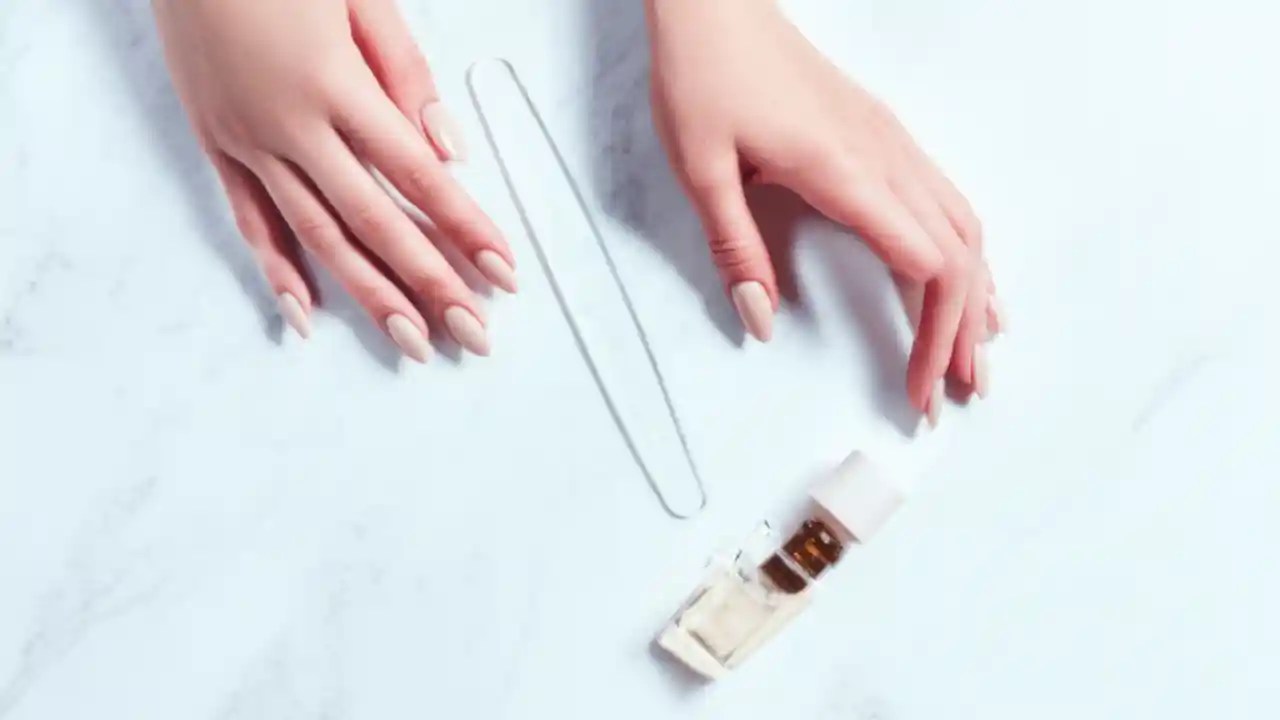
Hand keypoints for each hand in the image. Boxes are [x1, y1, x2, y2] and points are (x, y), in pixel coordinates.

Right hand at [154, 0, 516, 359]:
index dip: (464, 229)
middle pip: (374, 221)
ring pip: (317, 235)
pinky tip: (308, 314)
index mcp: (335, 85)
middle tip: (473, 333)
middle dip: (430, 283)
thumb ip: (407, 75)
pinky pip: (251, 221)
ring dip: (368, 295)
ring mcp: (248, 142)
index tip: (503, 273)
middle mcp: (290, 127)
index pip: (417, 176)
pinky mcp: (217, 145)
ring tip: (412, 342)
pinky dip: (279, 271)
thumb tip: (449, 152)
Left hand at [645, 0, 994, 420]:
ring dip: (975, 292)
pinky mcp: (882, 133)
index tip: (921, 391)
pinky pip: (944, 198)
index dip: (934, 335)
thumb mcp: (701, 170)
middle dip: (965, 331)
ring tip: (980, 350)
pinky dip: (965, 249)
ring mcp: (891, 140)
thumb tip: (764, 321)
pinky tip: (966, 277)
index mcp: (845, 170)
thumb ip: (736, 250)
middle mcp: (885, 155)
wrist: (715, 3)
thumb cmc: (704, 77)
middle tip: (961, 392)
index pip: (926, 266)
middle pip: (959, 254)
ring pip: (962, 223)